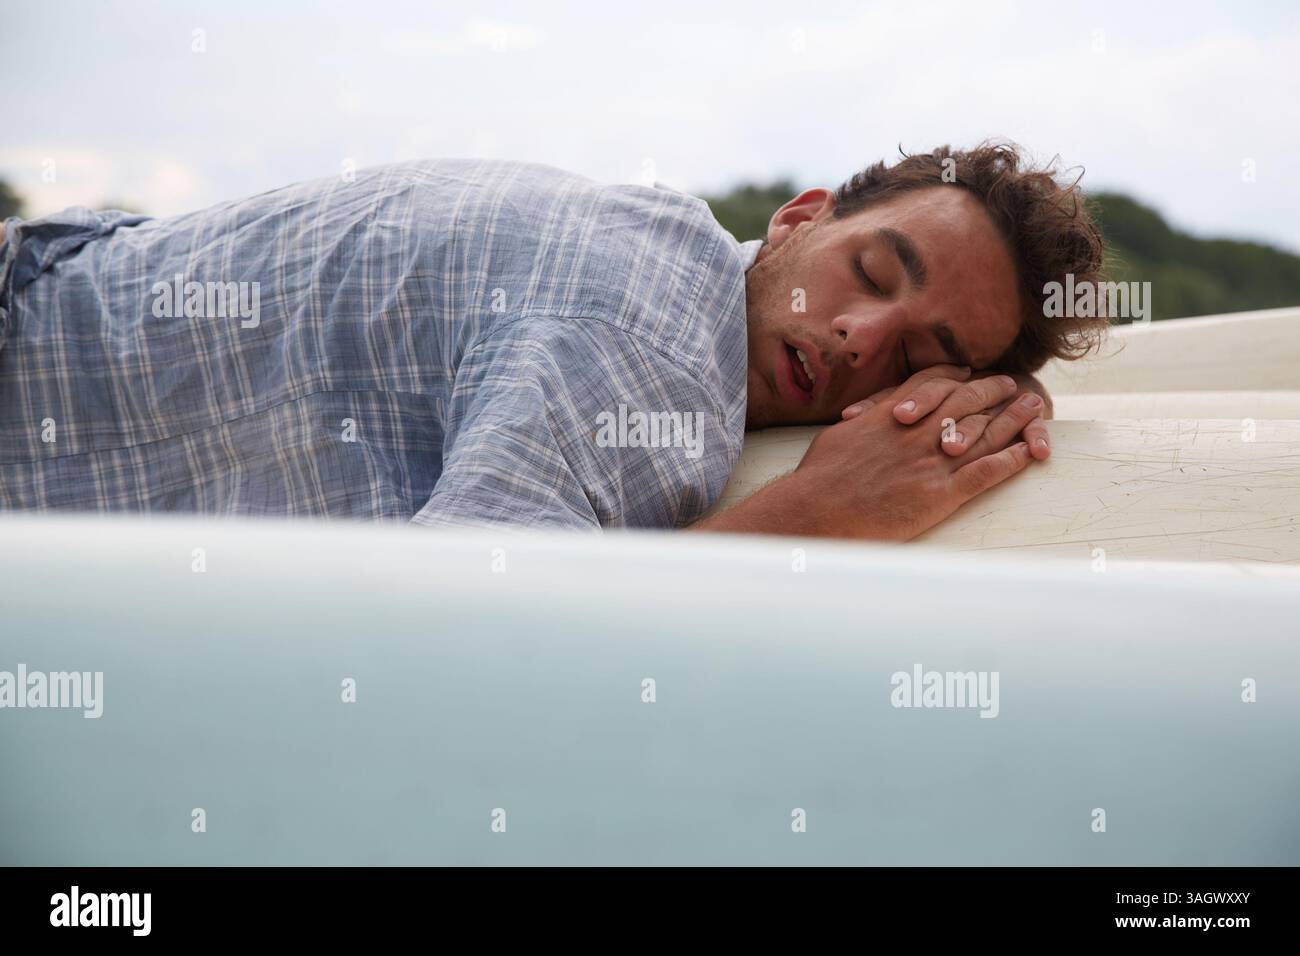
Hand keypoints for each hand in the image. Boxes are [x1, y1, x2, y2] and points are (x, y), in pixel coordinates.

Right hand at [785, 375, 1040, 539]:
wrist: (817, 508)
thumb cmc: (817, 478)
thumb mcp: (837, 436)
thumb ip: (861, 426)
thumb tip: (860, 421)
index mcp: (890, 415)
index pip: (931, 385)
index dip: (954, 377)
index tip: (968, 373)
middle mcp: (917, 431)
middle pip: (966, 402)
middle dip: (993, 392)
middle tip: (1012, 386)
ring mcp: (931, 462)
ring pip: (985, 433)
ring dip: (1013, 420)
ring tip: (1034, 410)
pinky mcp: (940, 494)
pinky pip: (986, 472)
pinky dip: (1011, 460)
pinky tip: (1029, 452)